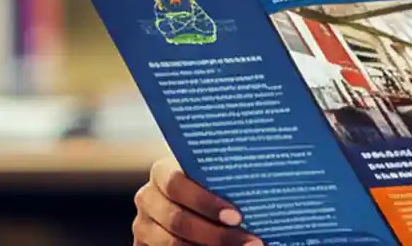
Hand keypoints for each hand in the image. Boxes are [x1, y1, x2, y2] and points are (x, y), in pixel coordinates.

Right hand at [133, 158, 261, 245]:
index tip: (237, 216)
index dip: (206, 202)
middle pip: (177, 220)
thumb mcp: (212, 174)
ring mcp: (142, 225)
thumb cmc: (209, 180)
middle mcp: (147, 198)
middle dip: (217, 235)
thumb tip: (268, 185)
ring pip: (173, 244)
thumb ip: (226, 178)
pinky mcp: (143, 245)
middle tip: (251, 242)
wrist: (184, 196)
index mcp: (162, 172)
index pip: (177, 184)